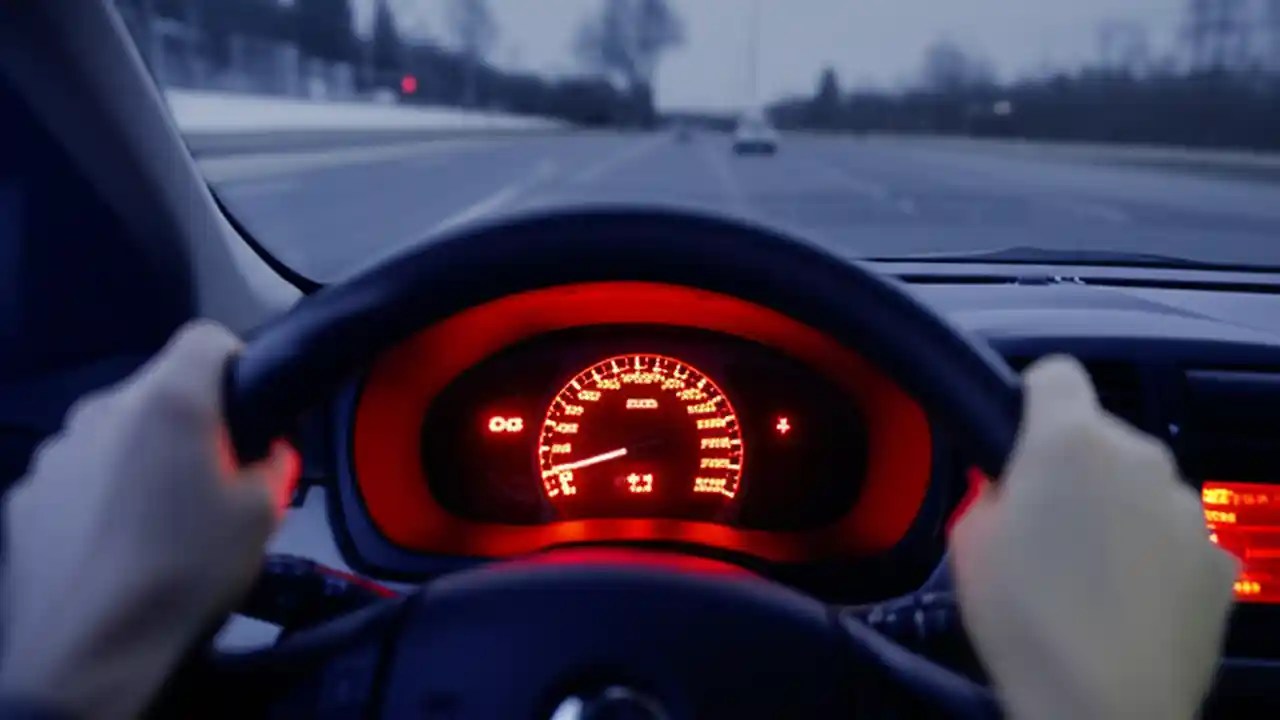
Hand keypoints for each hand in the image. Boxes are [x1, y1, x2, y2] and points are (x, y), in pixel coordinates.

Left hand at [0, 321, 297, 719]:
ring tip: (157, 522)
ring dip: (138, 458)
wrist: (90, 650)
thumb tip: (262, 450)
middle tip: (210, 481)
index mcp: (169, 401)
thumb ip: (272, 463)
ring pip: (113, 434)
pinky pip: (77, 476)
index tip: (246, 411)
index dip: (233, 364)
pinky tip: (113, 546)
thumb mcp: (264, 514)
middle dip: (185, 422)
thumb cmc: (187, 570)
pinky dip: (98, 496)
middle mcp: (103, 409)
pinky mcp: (24, 494)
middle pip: (156, 390)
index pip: (205, 336)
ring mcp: (54, 451)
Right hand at [951, 356, 1236, 719]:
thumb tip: (1017, 487)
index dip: (1032, 404)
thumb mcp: (969, 538)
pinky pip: (1176, 538)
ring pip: (1142, 488)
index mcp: (1070, 440)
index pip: (1057, 373)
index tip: (1017, 448)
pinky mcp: (1219, 561)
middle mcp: (1140, 457)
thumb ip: (996, 489)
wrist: (1101, 704)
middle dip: (1075, 469)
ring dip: (1119, 512)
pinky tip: (1131, 605)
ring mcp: (1188, 509)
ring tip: (1090, 577)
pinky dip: (1156, 558)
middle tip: (1045, 530)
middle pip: (1102, 438)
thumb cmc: (1020, 615)